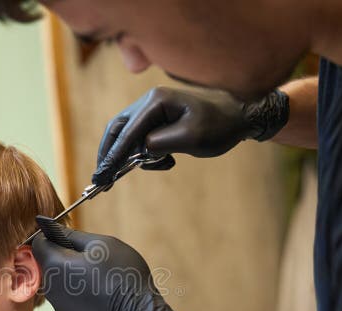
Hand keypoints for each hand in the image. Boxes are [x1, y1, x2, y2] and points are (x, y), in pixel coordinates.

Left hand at [32, 221, 190, 310]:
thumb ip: (72, 235)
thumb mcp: (101, 245)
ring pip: (59, 284)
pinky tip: (100, 295)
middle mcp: (50, 289)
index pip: (38, 244)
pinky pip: (70, 302)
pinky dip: (80, 295)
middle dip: (63, 258)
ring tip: (99, 278)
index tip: (65, 236)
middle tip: (90, 258)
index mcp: (55, 266)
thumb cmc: (122, 276)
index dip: (50, 237)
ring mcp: (60, 309)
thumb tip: (52, 228)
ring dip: (72, 278)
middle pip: (48, 266)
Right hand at [93, 87, 288, 184]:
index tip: (103, 175)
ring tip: (143, 170)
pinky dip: (143, 153)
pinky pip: (139, 137)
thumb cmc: (219, 126)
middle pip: (118, 128)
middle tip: (102, 178)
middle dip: (109, 154)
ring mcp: (153, 109)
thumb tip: (140, 150)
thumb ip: (161, 143)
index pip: (128, 131)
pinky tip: (165, 162)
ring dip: (128, 155)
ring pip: (127, 134)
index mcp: (157, 101)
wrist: (239, 117)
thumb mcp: (192, 138)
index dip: (113, 155)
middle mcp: (150, 101)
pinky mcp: (158, 119)